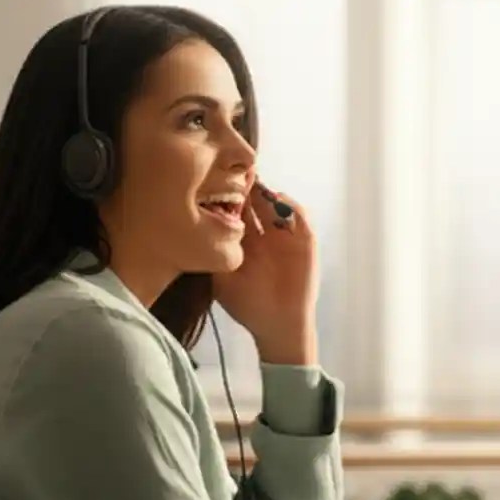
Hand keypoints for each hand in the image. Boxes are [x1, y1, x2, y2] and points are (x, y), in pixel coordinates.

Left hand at [211, 182, 318, 364]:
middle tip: (235, 174)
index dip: (226, 195)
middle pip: (255, 200)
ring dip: (266, 193)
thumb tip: (193, 226)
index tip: (213, 182)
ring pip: (276, 203)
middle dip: (246, 186)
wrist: (279, 326)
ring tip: (255, 185)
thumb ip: (214, 254)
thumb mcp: (222, 278)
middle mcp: (264, 233)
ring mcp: (285, 235)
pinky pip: (300, 217)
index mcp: (243, 240)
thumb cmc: (248, 305)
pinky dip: (289, 206)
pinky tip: (277, 202)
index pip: (234, 209)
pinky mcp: (305, 241)